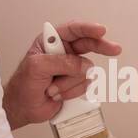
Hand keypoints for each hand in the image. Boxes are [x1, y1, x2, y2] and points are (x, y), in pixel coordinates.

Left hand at [2, 20, 121, 129]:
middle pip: (88, 45)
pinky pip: (85, 85)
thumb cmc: (23, 85)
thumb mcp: (37, 67)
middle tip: (114, 49)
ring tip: (51, 88)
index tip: (101, 31)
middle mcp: (63, 52)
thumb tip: (82, 65)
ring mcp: (70, 69)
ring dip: (68, 83)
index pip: (73, 30)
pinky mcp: (75, 84)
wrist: (23, 108)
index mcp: (51, 42)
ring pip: (85, 71)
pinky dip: (71, 92)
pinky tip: (57, 94)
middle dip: (101, 47)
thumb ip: (61, 62)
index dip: (88, 29)